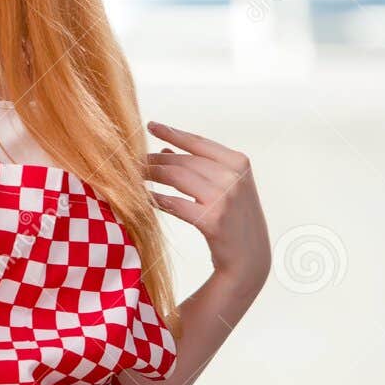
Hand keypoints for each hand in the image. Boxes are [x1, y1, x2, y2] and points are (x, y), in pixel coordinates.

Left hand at [145, 120, 270, 299]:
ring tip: (134, 176)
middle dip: (155, 159)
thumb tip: (166, 149)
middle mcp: (233, 176)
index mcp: (238, 163)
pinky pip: (176, 203)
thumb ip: (200, 167)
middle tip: (134, 160)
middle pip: (183, 160)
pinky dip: (157, 199)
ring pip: (176, 177)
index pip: (198, 142)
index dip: (172, 132)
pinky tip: (145, 199)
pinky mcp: (213, 220)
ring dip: (152, 174)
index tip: (151, 125)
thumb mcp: (226, 188)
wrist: (250, 259)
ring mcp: (224, 198)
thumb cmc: (235, 221)